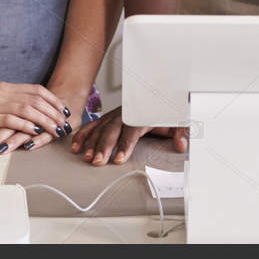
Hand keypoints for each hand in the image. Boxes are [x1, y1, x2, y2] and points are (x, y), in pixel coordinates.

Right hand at [0, 82, 75, 154]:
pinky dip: (24, 125)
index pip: (35, 90)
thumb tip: (27, 106)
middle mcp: (1, 93)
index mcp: (4, 87)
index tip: (63, 109)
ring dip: (44, 120)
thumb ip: (7, 100)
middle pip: (35, 100)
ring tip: (55, 129)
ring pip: (26, 109)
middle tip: (64, 123)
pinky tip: (34, 131)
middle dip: (53, 112)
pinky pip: (9, 119)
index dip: (52, 99)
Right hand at [69, 106, 186, 165]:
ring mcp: (115, 115)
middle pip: (113, 130)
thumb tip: (181, 144)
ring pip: (101, 128)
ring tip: (87, 158)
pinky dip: (83, 135)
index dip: (125, 145)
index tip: (119, 159)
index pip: (132, 130)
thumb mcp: (176, 120)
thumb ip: (180, 132)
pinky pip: (93, 125)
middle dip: (104, 146)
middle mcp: (126, 114)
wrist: (157, 96)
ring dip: (92, 143)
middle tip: (98, 162)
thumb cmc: (164, 112)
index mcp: (142, 115)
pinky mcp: (107, 118)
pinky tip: (76, 147)